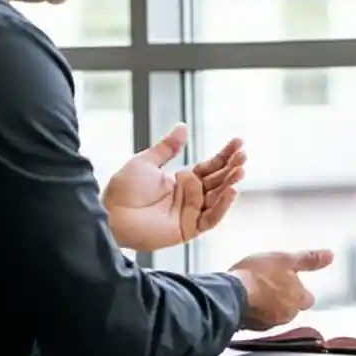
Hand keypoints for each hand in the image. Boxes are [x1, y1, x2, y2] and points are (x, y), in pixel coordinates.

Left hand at [102, 124, 245, 251]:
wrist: (111, 214)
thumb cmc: (124, 189)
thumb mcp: (146, 161)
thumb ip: (168, 147)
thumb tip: (183, 126)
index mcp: (181, 180)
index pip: (210, 165)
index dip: (224, 155)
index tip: (239, 142)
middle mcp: (189, 196)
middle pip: (217, 180)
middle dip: (232, 168)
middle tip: (244, 156)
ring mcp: (190, 212)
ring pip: (217, 198)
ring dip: (230, 185)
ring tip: (240, 171)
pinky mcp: (188, 228)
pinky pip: (211, 218)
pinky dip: (222, 206)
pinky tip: (231, 191)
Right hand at [229, 249, 334, 330]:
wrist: (231, 293)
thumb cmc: (258, 275)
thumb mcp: (285, 259)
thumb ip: (308, 260)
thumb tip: (329, 256)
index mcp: (298, 298)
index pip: (308, 299)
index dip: (299, 289)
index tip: (289, 281)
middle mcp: (288, 314)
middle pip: (292, 308)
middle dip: (284, 299)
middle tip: (270, 283)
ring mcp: (270, 323)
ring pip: (276, 315)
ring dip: (269, 306)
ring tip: (256, 290)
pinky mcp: (253, 328)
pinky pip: (259, 320)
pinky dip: (256, 312)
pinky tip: (247, 301)